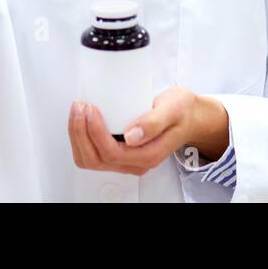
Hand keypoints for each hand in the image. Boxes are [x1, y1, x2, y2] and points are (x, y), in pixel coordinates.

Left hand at [68, 87, 229, 176]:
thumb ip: (154, 122)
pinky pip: (92, 153)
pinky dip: (81, 137)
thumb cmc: (182, 112)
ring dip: (77, 136)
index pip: (111, 152)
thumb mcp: (173, 108)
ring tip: (78, 110)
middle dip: (80, 133)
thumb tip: (132, 136)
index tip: (90, 108)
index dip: (94, 132)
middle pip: (95, 159)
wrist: (189, 116)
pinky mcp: (119, 152)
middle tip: (80, 106)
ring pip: (90, 159)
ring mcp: (126, 159)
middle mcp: (135, 162)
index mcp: (148, 155)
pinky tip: (82, 119)